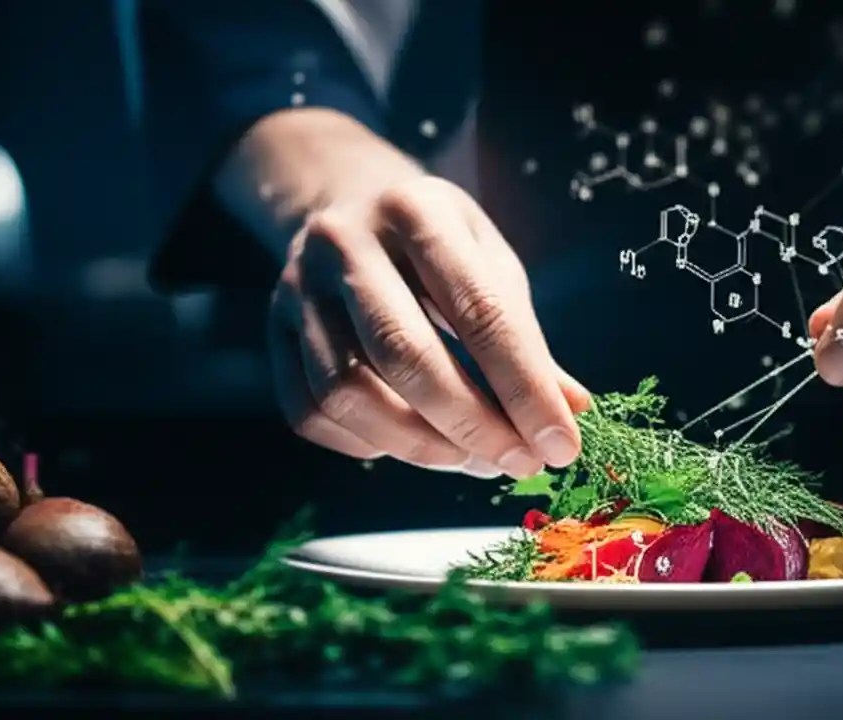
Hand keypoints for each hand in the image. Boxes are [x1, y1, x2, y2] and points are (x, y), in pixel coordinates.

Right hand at [267, 174, 589, 476]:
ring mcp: (296, 289)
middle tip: (518, 462)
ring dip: (418, 445)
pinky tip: (411, 443)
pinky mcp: (271, 332)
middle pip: (406, 354)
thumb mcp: (491, 265)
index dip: (524, 387)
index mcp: (418, 210)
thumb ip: (526, 338)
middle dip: (472, 424)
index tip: (559, 443)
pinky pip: (311, 412)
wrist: (346, 203)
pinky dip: (368, 445)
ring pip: (348, 392)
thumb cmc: (437, 245)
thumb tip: (571, 412)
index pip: (479, 310)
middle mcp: (346, 242)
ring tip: (470, 460)